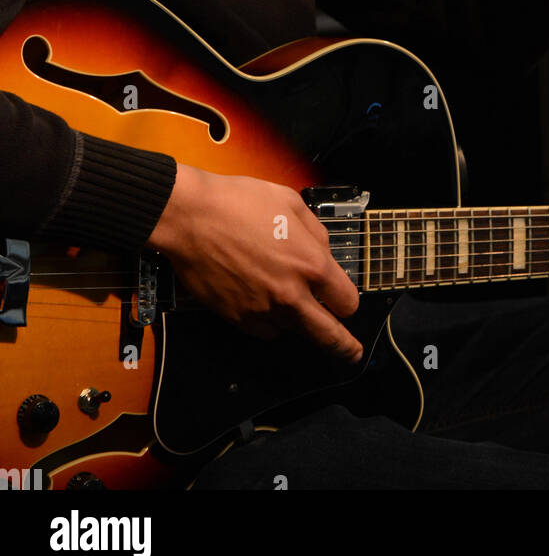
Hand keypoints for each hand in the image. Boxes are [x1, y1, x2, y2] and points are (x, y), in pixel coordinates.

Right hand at [147, 164, 362, 359]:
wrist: (190, 217)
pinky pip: (263, 330)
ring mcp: (261, 309)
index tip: (345, 301)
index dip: (348, 301)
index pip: (346, 302)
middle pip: (327, 336)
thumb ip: (316, 232)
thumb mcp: (290, 202)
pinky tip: (264, 301)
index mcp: (309, 264)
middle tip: (351, 353)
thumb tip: (323, 251)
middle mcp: (289, 293)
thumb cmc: (238, 203)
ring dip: (298, 323)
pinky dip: (269, 322)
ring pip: (293, 332)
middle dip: (344, 346)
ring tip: (292, 304)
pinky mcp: (236, 317)